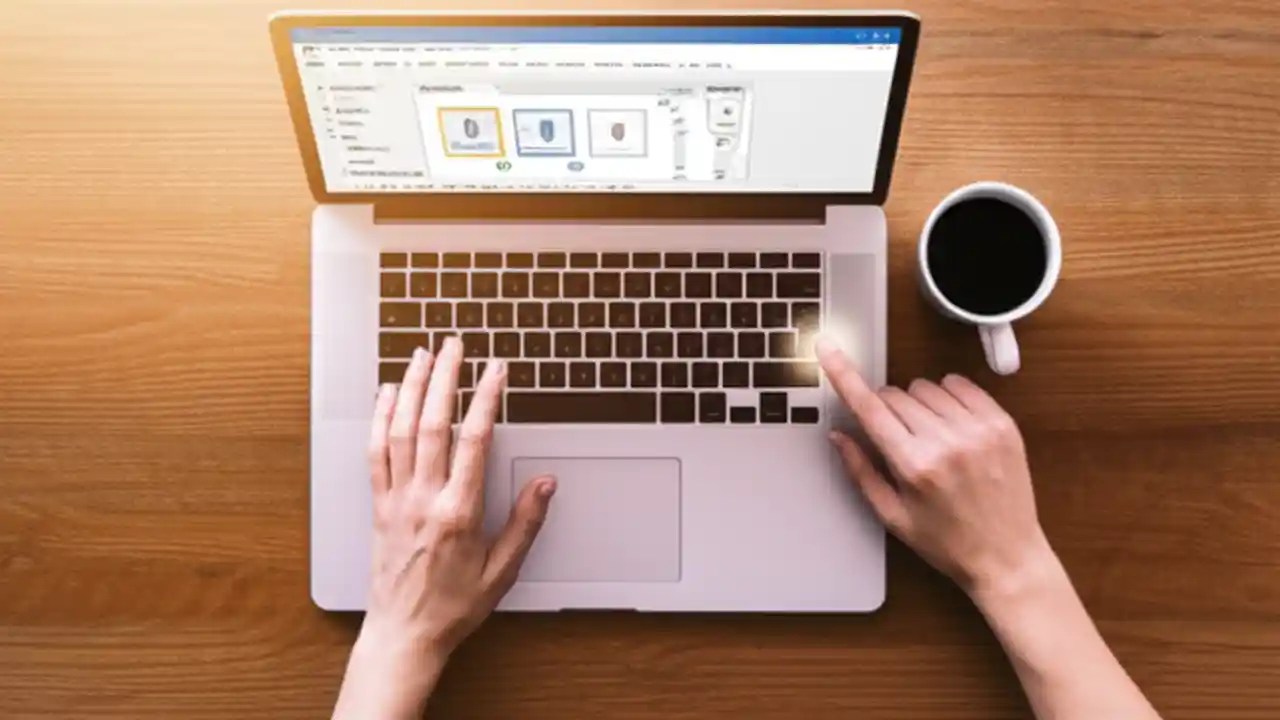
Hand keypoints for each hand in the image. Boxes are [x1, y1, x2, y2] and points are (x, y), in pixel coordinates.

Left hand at [334, 338, 555, 719]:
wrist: (405, 634)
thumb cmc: (454, 606)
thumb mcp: (503, 570)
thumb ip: (525, 523)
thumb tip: (546, 484)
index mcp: (458, 512)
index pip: (474, 440)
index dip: (486, 398)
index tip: (496, 370)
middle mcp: (423, 499)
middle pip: (432, 423)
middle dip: (445, 378)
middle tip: (455, 345)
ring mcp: (396, 499)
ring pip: (400, 430)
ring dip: (412, 388)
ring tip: (422, 355)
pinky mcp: (378, 505)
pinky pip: (375, 452)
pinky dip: (380, 418)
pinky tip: (387, 395)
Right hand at [816, 337, 1051, 600]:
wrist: (1008, 557)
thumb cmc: (947, 542)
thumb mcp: (892, 515)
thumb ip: (861, 471)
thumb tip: (838, 434)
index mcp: (914, 466)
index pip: (869, 407)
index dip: (843, 375)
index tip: (828, 349)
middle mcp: (946, 442)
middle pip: (895, 395)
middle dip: (887, 411)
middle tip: (899, 442)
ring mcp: (979, 430)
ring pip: (926, 387)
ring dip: (918, 404)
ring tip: (930, 437)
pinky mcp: (1003, 424)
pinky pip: (962, 385)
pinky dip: (949, 397)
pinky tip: (952, 424)